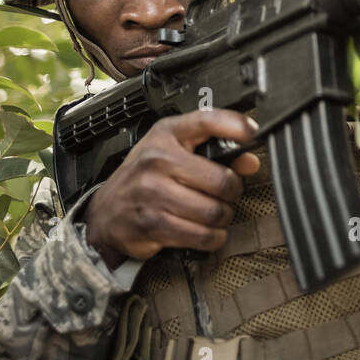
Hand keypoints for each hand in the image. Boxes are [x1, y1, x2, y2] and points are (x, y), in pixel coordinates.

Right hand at [83, 110, 259, 269]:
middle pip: (222, 180)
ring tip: (215, 214)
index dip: (235, 126)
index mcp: (166, 135)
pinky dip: (212, 238)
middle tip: (226, 195)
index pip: (206, 121)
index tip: (252, 132)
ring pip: (214, 212)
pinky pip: (201, 235)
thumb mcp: (174, 153)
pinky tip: (207, 231)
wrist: (106, 212)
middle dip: (232, 192)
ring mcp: (152, 193)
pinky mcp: (152, 224)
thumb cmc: (145, 177)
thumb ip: (215, 152)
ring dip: (223, 218)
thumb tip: (250, 162)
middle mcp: (157, 161)